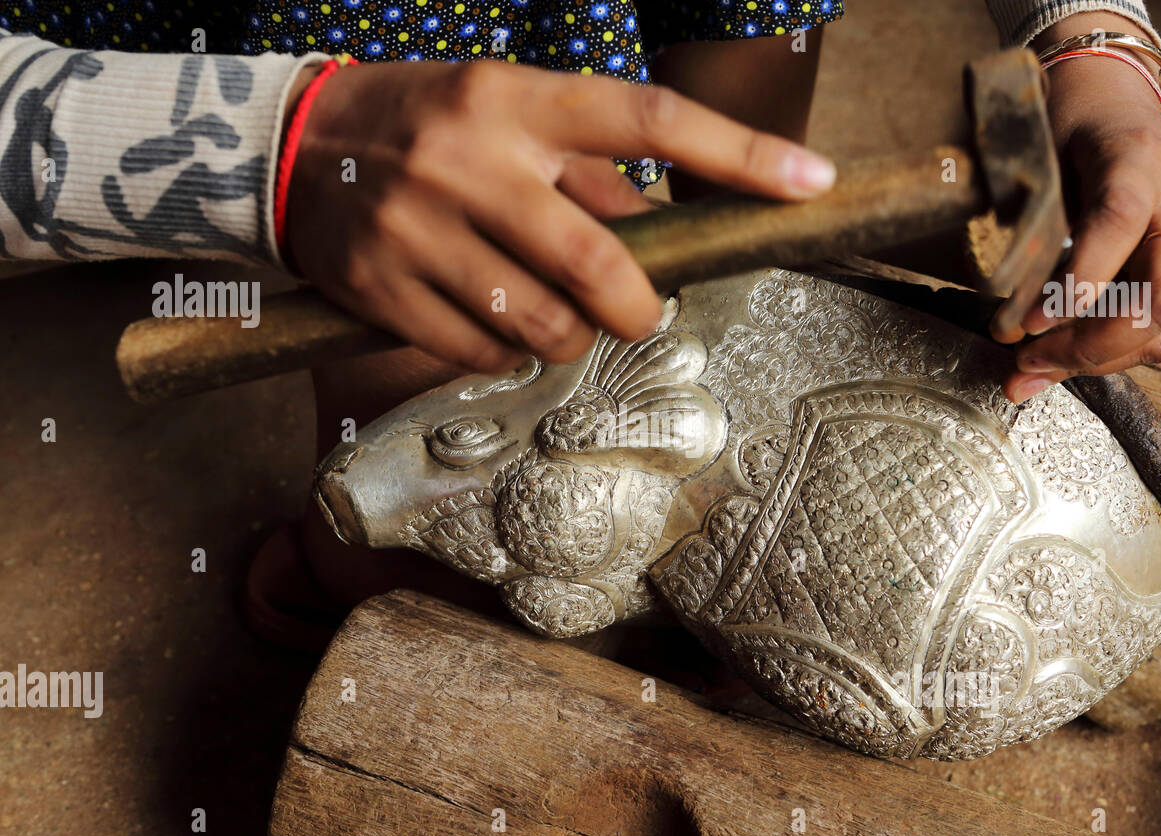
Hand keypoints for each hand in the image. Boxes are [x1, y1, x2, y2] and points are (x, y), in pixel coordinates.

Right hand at [282, 59, 837, 371]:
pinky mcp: (382, 290)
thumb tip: (665, 234)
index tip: (812, 183)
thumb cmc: (428, 125)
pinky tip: (493, 323)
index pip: (647, 120)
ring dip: (569, 337)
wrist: (291, 147)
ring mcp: (419, 228)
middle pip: (597, 261)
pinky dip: (505, 353)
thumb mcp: (507, 113)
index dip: (737, 155)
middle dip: (636, 306)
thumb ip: (586, 171)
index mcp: (515, 98)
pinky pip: (478, 353)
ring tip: (552, 314)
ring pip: (540, 323)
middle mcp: (470, 159)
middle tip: (637, 311)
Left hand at [1000, 17, 1160, 402]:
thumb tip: (1006, 317)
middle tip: (1026, 361)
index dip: (1078, 280)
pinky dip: (1104, 352)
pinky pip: (1157, 325)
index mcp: (1137, 157)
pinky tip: (1056, 358)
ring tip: (1030, 370)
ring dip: (1096, 360)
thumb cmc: (1064, 122)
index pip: (1119, 221)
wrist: (1112, 93)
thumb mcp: (1038, 158)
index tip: (1028, 324)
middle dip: (1093, 345)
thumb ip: (1029, 226)